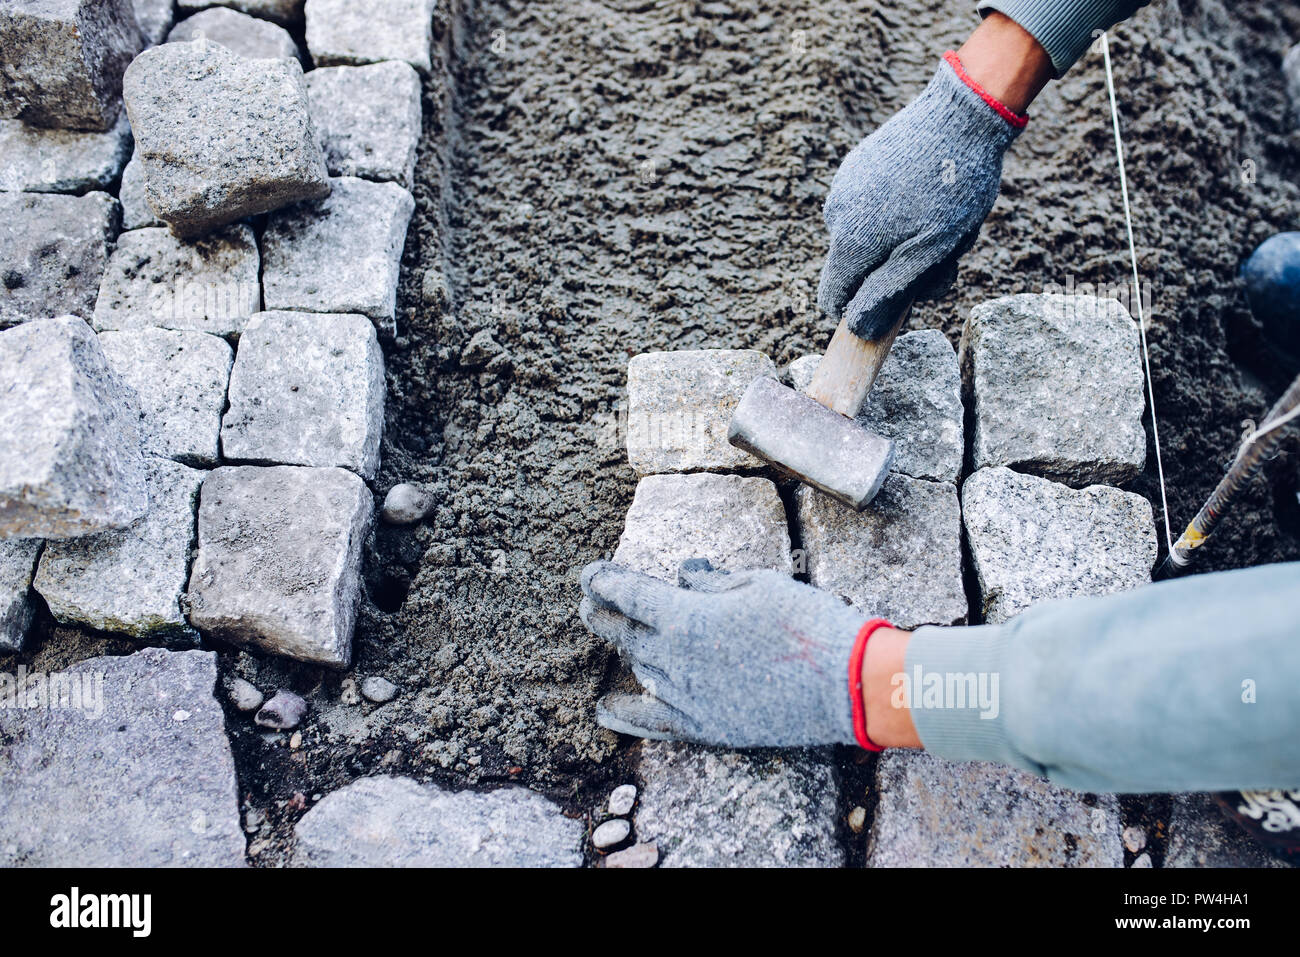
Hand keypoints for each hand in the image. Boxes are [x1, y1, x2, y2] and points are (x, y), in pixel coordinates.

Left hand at [579, 558, 867, 747]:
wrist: (847, 685)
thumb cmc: (807, 624)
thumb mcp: (758, 583)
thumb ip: (711, 582)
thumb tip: (685, 575)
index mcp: (686, 618)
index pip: (628, 595)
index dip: (604, 581)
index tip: (589, 574)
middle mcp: (676, 661)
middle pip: (624, 634)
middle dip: (602, 614)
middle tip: (589, 601)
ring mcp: (688, 698)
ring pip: (641, 670)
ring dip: (626, 650)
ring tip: (616, 635)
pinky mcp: (706, 727)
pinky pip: (652, 722)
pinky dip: (624, 714)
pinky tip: (605, 709)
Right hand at [817, 52, 1024, 339]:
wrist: (962, 113)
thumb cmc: (954, 189)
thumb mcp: (930, 252)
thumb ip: (888, 293)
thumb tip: (856, 328)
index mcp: (849, 241)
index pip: (833, 298)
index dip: (862, 312)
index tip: (898, 304)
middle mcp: (835, 214)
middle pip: (854, 269)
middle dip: (892, 272)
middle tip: (941, 253)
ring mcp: (844, 186)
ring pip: (863, 237)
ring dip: (897, 241)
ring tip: (937, 217)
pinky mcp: (857, 165)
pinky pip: (867, 206)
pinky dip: (893, 211)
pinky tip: (924, 191)